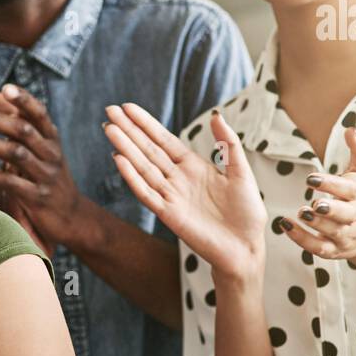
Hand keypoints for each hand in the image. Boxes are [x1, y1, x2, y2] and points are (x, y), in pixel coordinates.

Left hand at [0, 84, 86, 254]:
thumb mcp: (40, 147)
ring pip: (15, 154)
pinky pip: (11, 183)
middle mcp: (51, 154)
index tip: (4, 88)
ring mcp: (45, 176)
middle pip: (22, 130)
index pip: (39, 113)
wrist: (73, 217)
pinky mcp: (37, 198)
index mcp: (51, 139)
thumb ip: (20, 121)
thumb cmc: (49, 175)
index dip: (23, 100)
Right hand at [103, 102, 265, 279]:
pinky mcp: (168, 214)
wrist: (246, 247)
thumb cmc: (246, 213)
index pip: (163, 140)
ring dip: (125, 148)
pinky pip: (146, 192)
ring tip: (109, 129)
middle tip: (109, 110)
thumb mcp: (241, 172)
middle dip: (128, 130)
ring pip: (142, 167)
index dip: (146, 124)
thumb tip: (216, 115)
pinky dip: (132, 177)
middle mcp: (177, 178)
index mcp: (192, 166)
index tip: (128, 108)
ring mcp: (170, 195)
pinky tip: (119, 160)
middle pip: (148, 149)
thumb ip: (229, 145)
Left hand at [286, 126, 355, 270]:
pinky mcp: (333, 250)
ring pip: (330, 232)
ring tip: (300, 213)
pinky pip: (318, 248)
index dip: (330, 184)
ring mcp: (344, 235)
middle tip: (313, 205)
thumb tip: (352, 130)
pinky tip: (286, 226)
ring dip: (314, 224)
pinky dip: (302, 240)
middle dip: (329, 210)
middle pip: (342, 214)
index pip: (347, 189)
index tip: (312, 178)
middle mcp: (353, 216)